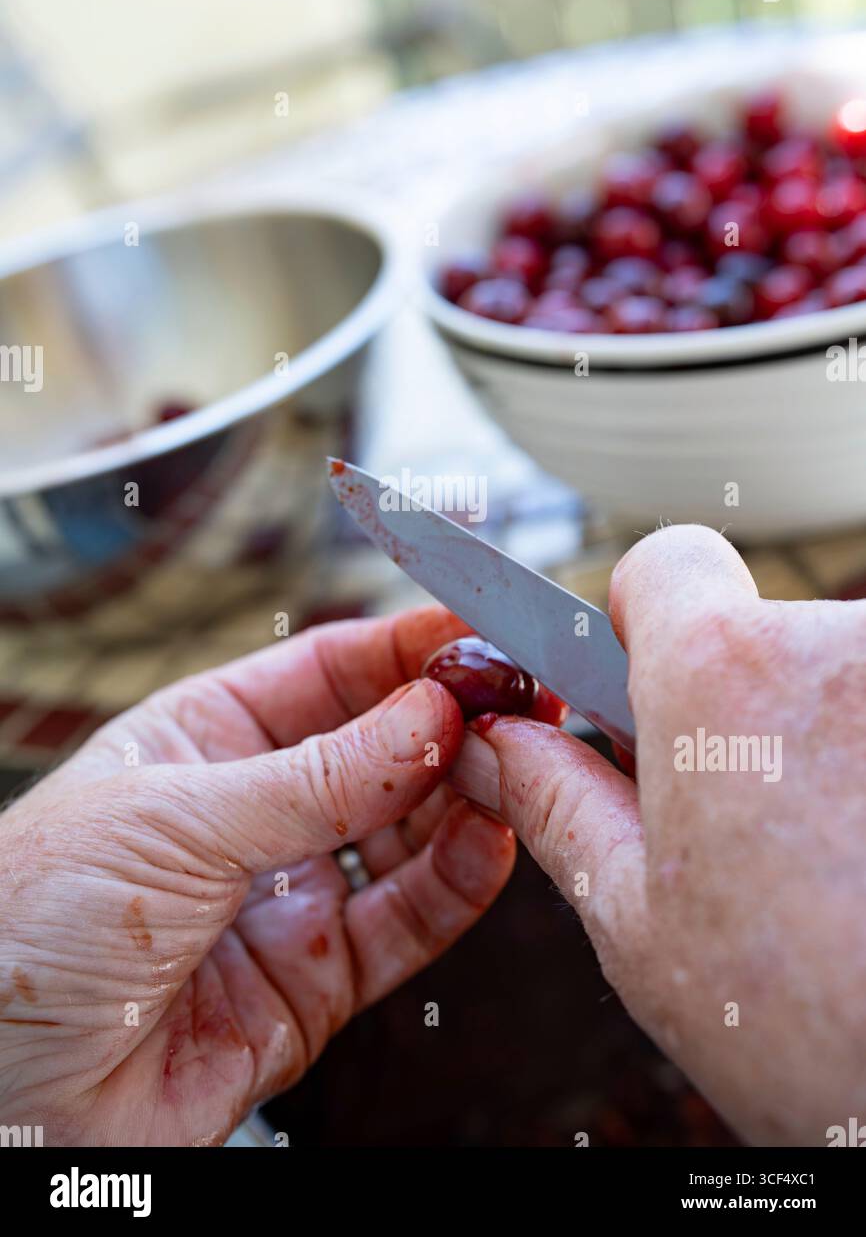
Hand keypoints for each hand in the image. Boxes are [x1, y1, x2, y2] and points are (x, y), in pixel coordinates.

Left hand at [0, 606, 513, 1145]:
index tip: (478, 632)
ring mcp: (288, 896)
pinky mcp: (316, 980)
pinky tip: (491, 841)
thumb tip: (430, 717)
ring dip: (466, 797)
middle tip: (519, 700)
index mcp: (203, 740)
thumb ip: (317, 778)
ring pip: (406, 835)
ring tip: (516, 765)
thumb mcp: (176, 818)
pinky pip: (405, 923)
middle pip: (380, 750)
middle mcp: (254, 814)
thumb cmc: (27, 924)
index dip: (405, 650)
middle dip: (451, 722)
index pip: (326, 673)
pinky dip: (457, 883)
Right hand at [451, 524, 865, 1145]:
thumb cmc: (809, 1023)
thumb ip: (556, 802)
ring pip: (832, 681)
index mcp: (718, 673)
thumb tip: (495, 743)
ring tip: (830, 862)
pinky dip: (865, 758)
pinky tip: (862, 852)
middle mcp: (832, 644)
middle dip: (736, 709)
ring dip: (818, 741)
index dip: (644, 626)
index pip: (667, 563)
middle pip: (757, 634)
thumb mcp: (638, 920)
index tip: (647, 696)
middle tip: (742, 826)